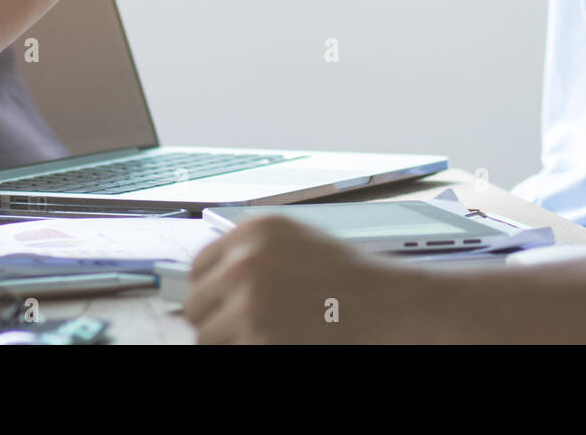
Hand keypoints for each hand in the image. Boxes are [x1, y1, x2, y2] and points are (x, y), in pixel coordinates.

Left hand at [185, 215, 443, 343]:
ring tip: (272, 333)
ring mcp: (249, 301)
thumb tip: (211, 281)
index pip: (199, 268)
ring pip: (206, 337)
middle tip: (255, 325)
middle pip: (196, 304)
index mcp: (254, 231)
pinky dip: (250, 350)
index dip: (215, 290)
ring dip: (232, 340)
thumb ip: (253, 254)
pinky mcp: (258, 337)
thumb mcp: (297, 243)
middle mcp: (245, 261)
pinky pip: (229, 353)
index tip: (229, 303)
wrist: (389, 304)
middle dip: (219, 318)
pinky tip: (282, 340)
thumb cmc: (350, 278)